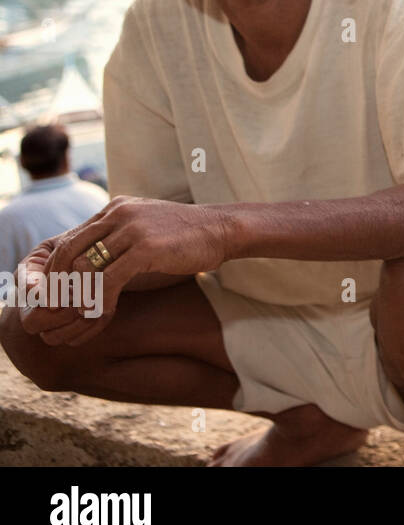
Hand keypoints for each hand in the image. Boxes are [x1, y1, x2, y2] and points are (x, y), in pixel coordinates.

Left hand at [21, 196, 231, 347]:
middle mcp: (119, 213)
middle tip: (59, 310)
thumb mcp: (147, 226)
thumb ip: (121, 235)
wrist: (223, 229)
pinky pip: (109, 280)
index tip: (59, 295)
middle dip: (59, 284)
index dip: (58, 270)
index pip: (71, 239)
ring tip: (79, 316)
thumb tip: (98, 257)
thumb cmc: (188, 235)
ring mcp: (132, 229)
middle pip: (70, 252)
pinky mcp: (146, 248)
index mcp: (116, 208)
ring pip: (86, 268)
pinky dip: (99, 301)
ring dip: (78, 296)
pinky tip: (102, 314)